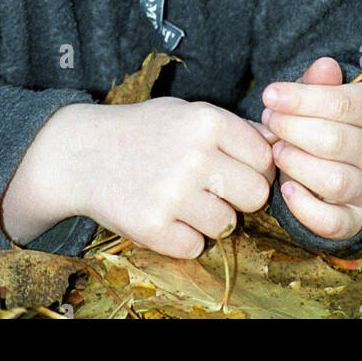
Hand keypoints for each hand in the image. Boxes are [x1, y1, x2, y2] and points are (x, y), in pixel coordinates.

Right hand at [78, 97, 275, 259]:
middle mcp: (194, 156)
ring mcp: (173, 194)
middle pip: (256, 195)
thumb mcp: (188, 112)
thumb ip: (234, 128)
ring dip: (211, 219)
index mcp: (206, 120)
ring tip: (185, 200)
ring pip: (227, 225)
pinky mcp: (153, 228)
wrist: (83, 154)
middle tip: (215, 189)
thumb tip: (278, 144)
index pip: (265, 157)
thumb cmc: (144, 131)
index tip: (236, 167)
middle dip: (240, 196)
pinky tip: (167, 216)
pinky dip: (184, 238)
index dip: (255, 167)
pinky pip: (195, 247)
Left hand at [261, 56, 361, 243]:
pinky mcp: (355, 219)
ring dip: (299, 165)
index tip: (269, 95)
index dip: (302, 99)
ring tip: (276, 151)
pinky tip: (286, 188)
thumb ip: (321, 84)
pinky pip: (334, 222)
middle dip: (294, 129)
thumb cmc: (328, 121)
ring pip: (337, 181)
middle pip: (336, 141)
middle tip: (269, 121)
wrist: (349, 163)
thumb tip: (325, 65)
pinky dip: (306, 209)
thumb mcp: (325, 97)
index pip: (343, 103)